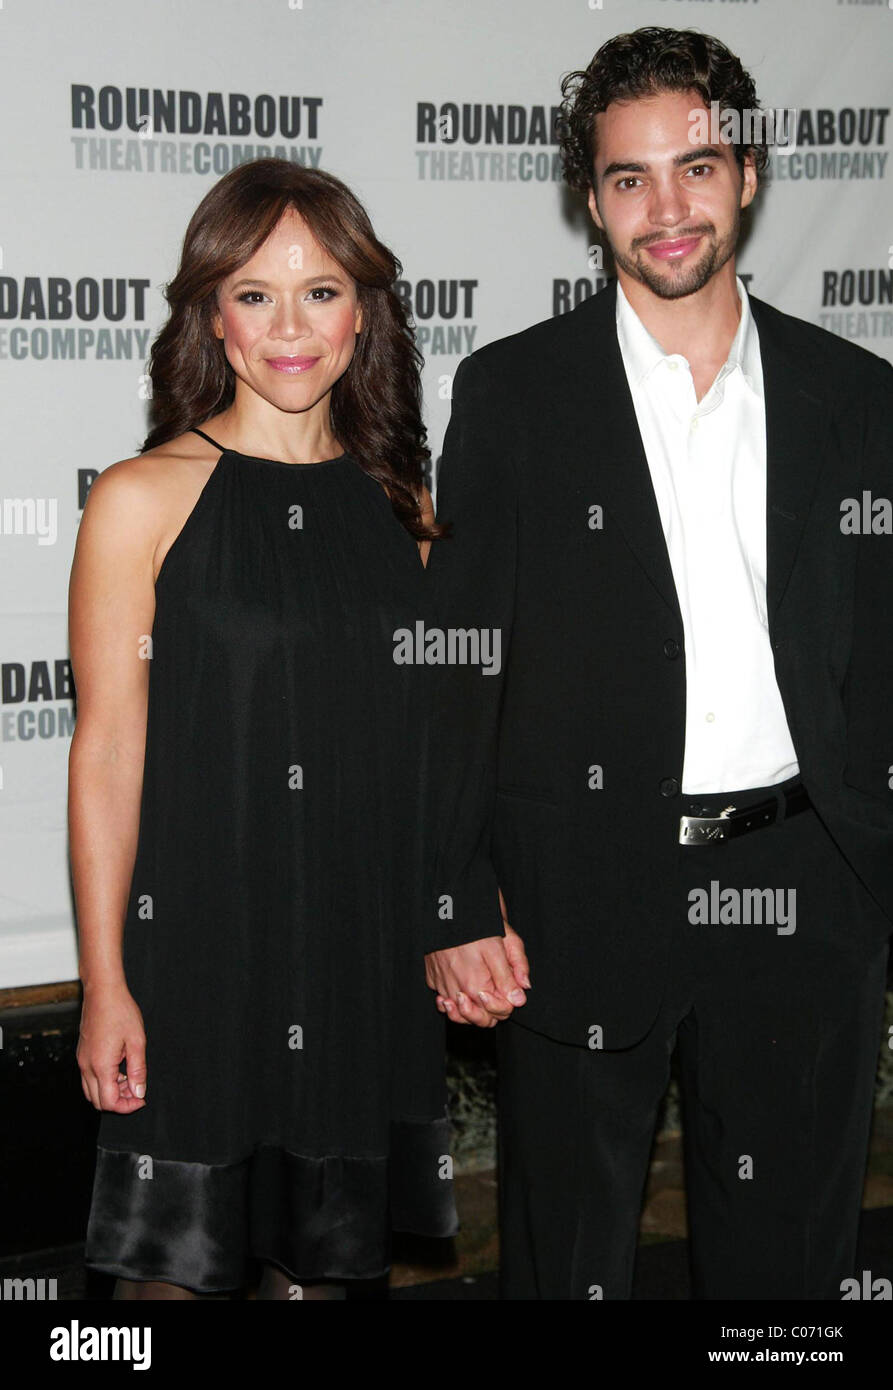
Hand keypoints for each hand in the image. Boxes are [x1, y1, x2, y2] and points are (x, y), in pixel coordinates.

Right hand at [77, 980, 147, 1111]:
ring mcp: (82, 1060)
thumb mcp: (137, 1041)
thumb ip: (138, 1070)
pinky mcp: (83, 1054)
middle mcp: (87, 1066)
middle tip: (136, 1091)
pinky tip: (119, 1069)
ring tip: (129, 1079)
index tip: (141, 1099)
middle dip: (118, 1102)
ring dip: (110, 1092)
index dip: (127, 1106)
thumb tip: (139, 1092)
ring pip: (91, 1091)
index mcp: (100, 1065)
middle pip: (97, 1101)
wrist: (103, 992)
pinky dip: (104, 1081)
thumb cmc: (120, 1011)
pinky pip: (89, 1078)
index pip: (109, 1102)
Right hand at [425, 888, 529, 1027]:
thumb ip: (512, 973)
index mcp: (477, 985)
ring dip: (470, 1010)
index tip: (509, 990)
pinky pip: (443, 999)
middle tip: (495, 996)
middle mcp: (457, 991)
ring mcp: (442, 986)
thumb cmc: (476, 926)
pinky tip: (458, 991)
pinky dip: (451, 1000)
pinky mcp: (432, 979)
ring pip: (459, 1014)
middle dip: (490, 1012)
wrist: (447, 909)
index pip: (498, 1013)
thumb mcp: (502, 945)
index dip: (509, 1004)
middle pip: (478, 1019)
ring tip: (477, 998)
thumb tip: (519, 998)